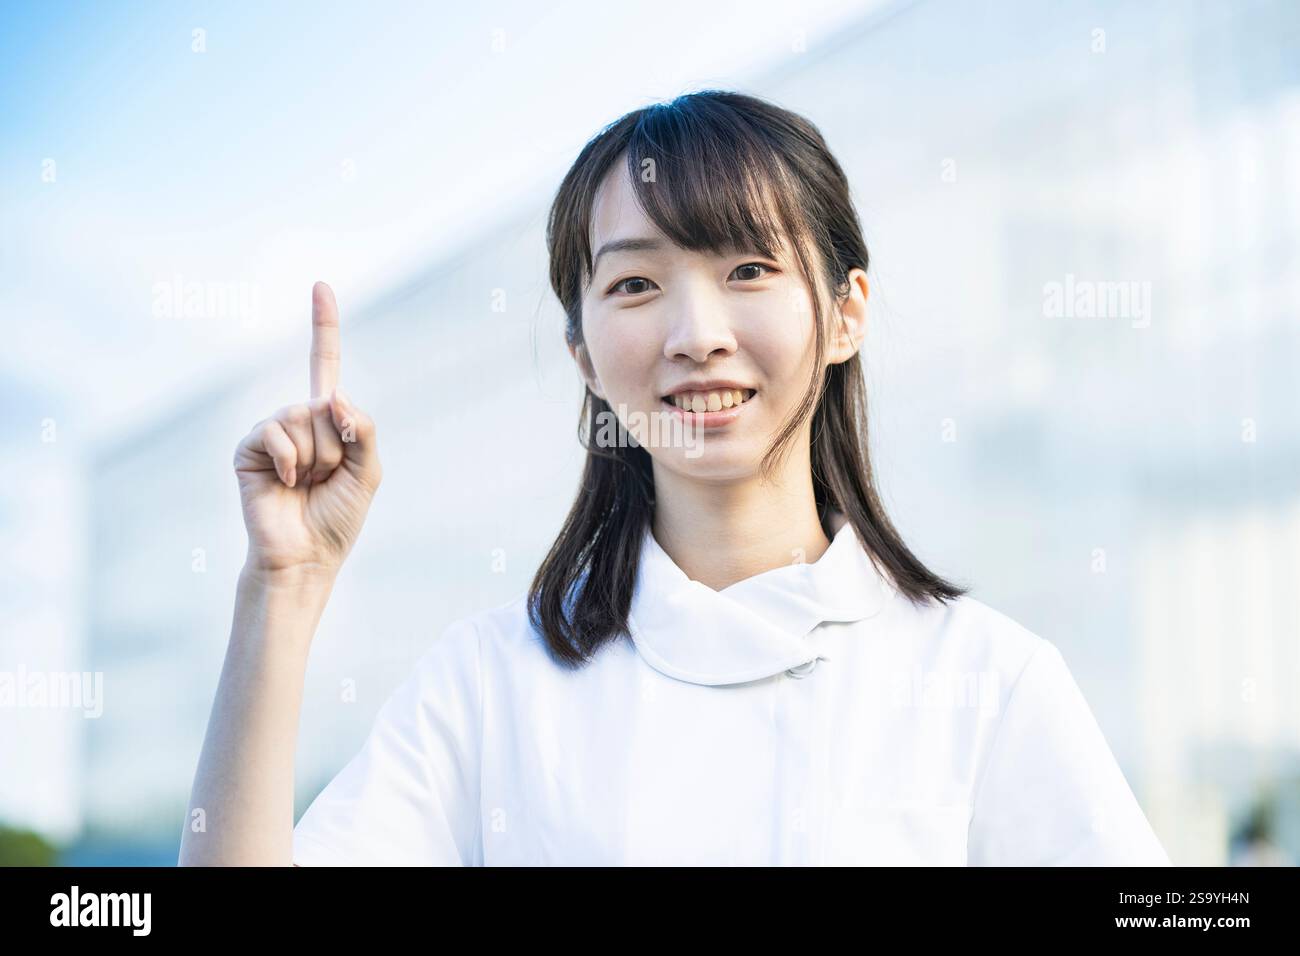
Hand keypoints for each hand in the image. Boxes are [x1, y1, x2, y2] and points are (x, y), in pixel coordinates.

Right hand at [232, 282, 382, 577]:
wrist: (306, 556)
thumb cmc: (338, 517)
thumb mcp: (369, 471)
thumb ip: (362, 428)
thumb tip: (334, 395)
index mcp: (328, 419)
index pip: (326, 364)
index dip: (323, 325)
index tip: (320, 285)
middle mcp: (298, 418)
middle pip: (326, 403)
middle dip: (337, 447)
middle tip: (327, 480)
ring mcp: (272, 431)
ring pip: (305, 419)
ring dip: (317, 458)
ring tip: (308, 485)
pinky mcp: (249, 447)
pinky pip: (276, 433)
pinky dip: (292, 461)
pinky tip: (289, 485)